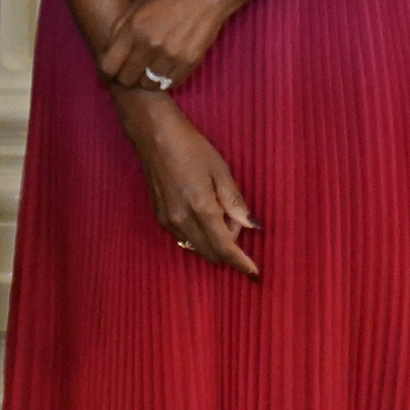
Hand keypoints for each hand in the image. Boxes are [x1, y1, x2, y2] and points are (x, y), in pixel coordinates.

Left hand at [97, 0, 245, 93]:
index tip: (109, 72)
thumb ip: (120, 29)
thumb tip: (107, 54)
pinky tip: (166, 66)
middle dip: (125, 76)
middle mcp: (150, 43)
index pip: (108, 66)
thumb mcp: (137, 4)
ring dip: (146, 79)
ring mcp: (171, 54)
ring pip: (148, 85)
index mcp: (133, 27)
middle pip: (126, 79)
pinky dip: (165, 79)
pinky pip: (170, 83)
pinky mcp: (189, 61)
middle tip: (131, 68)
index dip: (106, 72)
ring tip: (150, 66)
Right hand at [119, 95, 258, 276]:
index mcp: (202, 209)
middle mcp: (183, 221)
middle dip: (229, 247)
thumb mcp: (221, 170)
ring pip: (197, 248)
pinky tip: (202, 214)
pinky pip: (184, 239)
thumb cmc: (192, 148)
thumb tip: (251, 226)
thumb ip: (234, 201)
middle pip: (211, 253)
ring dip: (213, 242)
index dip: (241, 263)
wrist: (155, 136)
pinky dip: (199, 236)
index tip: (255, 273)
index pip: (225, 248)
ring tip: (219, 212)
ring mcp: (169, 221)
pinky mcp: (160, 217)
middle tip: (235, 219)